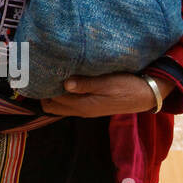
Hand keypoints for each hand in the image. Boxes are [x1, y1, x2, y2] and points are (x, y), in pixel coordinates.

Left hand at [39, 73, 169, 116]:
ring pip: (60, 103)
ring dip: (53, 92)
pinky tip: (63, 78)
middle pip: (52, 105)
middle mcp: (81, 109)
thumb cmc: (128, 87)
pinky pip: (69, 100)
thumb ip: (86, 84)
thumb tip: (64, 84)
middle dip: (43, 92)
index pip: (52, 101)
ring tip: (48, 74)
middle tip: (39, 73)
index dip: (42, 89)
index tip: (35, 73)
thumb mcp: (108, 84)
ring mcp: (86, 107)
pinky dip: (63, 92)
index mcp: (83, 106)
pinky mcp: (91, 103)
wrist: (147, 95)